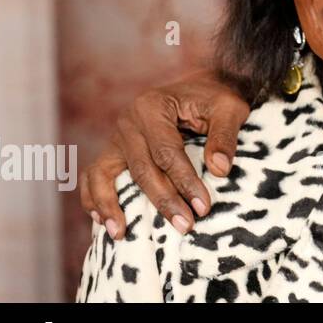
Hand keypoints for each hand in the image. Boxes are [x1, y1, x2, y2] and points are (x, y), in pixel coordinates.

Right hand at [79, 69, 249, 237]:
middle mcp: (128, 121)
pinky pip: (93, 175)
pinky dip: (93, 197)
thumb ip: (225, 136)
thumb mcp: (230, 108)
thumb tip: (220, 170)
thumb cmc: (215, 99)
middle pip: (141, 169)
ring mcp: (115, 137)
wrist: (199, 90)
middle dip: (163, 201)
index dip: (185, 182)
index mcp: (153, 107)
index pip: (167, 153)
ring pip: (104, 174)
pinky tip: (103, 221)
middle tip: (185, 226)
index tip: (203, 207)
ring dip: (111, 205)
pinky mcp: (112, 151)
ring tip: (120, 233)